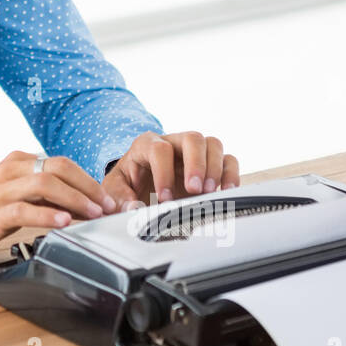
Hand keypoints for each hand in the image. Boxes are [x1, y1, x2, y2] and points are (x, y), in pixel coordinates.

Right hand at [0, 150, 110, 268]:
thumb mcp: (13, 198)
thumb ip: (41, 197)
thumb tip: (79, 204)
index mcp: (17, 164)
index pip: (62, 164)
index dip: (90, 181)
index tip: (109, 201)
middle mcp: (10, 172)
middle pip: (59, 168)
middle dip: (89, 187)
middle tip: (108, 207)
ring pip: (45, 184)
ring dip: (75, 199)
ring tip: (93, 215)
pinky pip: (23, 210)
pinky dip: (47, 216)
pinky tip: (63, 223)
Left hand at [104, 131, 238, 209]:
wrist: (138, 187)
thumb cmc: (127, 186)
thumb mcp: (113, 191)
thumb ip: (118, 199)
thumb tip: (133, 207)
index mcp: (146, 145)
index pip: (159, 149)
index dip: (164, 172)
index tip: (165, 198)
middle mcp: (173, 142)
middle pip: (192, 138)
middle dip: (196, 164)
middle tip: (194, 189)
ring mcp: (194, 151)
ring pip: (213, 144)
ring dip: (215, 168)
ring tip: (209, 193)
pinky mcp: (210, 164)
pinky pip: (228, 160)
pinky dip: (231, 174)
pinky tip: (227, 191)